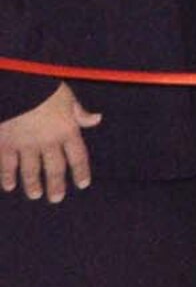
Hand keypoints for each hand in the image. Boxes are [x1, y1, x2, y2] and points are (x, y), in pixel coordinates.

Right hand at [0, 83, 100, 202]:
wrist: (17, 87)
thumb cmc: (43, 88)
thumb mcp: (67, 95)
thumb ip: (79, 112)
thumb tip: (97, 119)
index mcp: (67, 129)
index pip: (78, 156)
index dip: (81, 171)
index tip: (83, 184)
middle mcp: (48, 141)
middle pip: (55, 168)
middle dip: (56, 184)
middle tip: (56, 199)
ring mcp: (26, 145)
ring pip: (31, 170)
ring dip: (33, 184)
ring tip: (35, 195)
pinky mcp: (5, 144)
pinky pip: (7, 164)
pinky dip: (7, 176)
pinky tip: (9, 186)